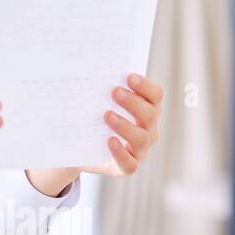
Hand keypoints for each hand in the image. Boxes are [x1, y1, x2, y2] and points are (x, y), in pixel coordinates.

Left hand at [25, 73, 162, 195]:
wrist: (79, 149)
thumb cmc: (92, 119)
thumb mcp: (96, 102)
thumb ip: (99, 88)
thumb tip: (85, 67)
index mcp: (146, 109)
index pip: (155, 95)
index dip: (145, 86)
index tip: (128, 76)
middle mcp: (148, 129)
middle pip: (150, 115)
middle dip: (133, 102)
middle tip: (114, 92)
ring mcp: (140, 150)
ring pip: (142, 138)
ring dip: (125, 125)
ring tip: (106, 115)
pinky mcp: (127, 167)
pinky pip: (130, 163)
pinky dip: (120, 152)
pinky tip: (109, 141)